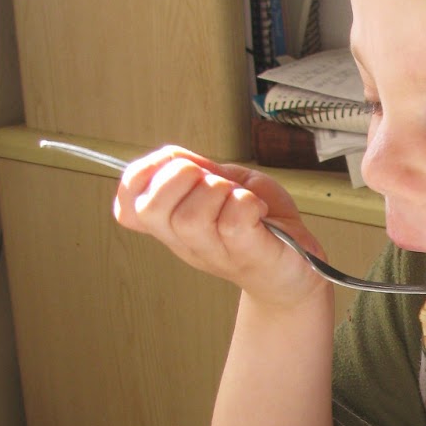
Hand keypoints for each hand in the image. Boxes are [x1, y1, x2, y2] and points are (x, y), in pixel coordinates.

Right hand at [113, 145, 325, 307]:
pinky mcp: (247, 253)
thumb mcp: (223, 185)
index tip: (174, 164)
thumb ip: (198, 170)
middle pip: (152, 207)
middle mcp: (185, 242)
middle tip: (210, 180)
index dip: (140, 176)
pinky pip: (233, 220)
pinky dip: (247, 202)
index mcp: (173, 225)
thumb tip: (175, 157)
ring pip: (192, 216)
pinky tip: (257, 210)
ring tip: (237, 197)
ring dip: (218, 191)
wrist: (297, 267)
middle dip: (179, 175)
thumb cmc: (260, 223)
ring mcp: (214, 252)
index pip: (128, 207)